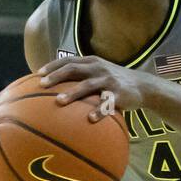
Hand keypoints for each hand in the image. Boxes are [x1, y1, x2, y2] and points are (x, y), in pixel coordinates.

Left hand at [39, 55, 159, 118]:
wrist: (143, 86)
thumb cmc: (113, 82)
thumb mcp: (98, 72)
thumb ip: (81, 75)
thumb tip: (56, 85)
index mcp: (91, 62)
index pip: (69, 60)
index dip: (53, 66)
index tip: (38, 74)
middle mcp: (98, 68)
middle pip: (74, 69)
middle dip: (57, 76)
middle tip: (42, 85)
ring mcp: (109, 81)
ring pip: (88, 85)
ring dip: (72, 93)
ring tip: (59, 102)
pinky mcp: (119, 94)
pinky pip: (107, 103)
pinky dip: (98, 111)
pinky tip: (90, 119)